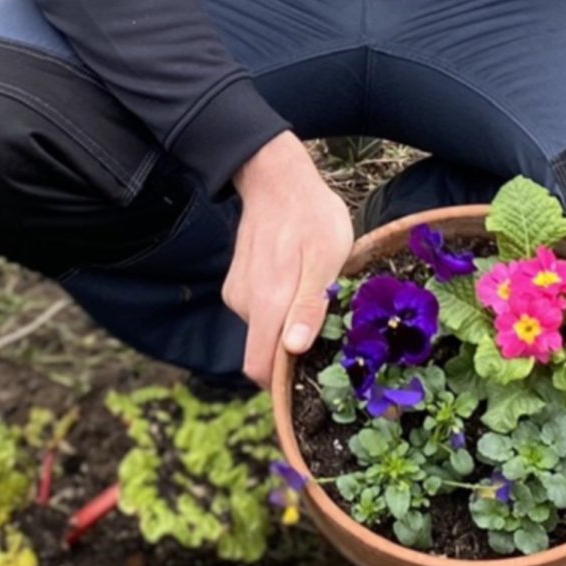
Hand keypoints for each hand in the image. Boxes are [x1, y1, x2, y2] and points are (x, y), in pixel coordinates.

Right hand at [224, 131, 354, 387]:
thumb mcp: (326, 258)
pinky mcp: (237, 285)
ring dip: (288, 327)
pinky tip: (297, 283)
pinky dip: (279, 310)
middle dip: (293, 354)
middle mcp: (243, 303)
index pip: (260, 369)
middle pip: (264, 354)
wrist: (276, 178)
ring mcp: (237, 293)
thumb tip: (294, 350)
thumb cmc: (310, 215)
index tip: (315, 382)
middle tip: (329, 333)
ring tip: (314, 296)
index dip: (284, 386)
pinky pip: (259, 313)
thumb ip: (309, 306)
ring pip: (264, 332)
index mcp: (266, 301)